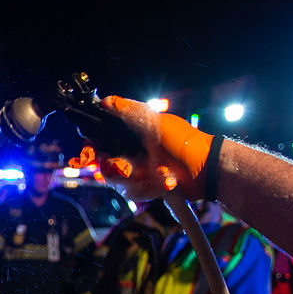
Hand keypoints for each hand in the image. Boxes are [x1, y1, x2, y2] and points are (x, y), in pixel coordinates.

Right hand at [72, 96, 213, 201]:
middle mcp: (131, 151)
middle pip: (104, 163)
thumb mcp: (154, 122)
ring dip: (138, 180)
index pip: (100, 139)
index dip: (90, 148)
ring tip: (159, 175)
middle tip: (124, 169)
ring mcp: (138, 170)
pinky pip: (134, 192)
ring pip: (118, 181)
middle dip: (114, 168)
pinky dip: (151, 188)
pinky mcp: (146, 186)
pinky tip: (166, 182)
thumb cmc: (183, 142)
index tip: (87, 155)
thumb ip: (128, 111)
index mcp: (130, 132)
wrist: (205, 169)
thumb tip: (105, 101)